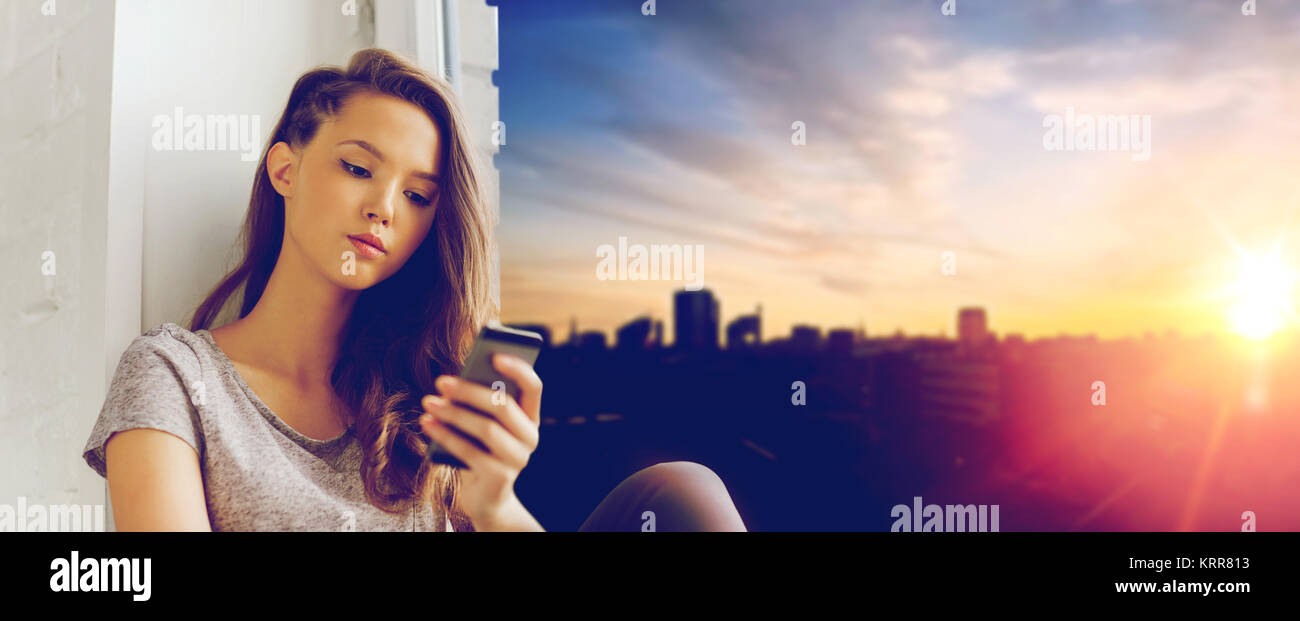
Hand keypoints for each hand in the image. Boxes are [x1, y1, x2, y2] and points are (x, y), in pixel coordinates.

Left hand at [419, 353, 543, 530]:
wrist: (485, 498)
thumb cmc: (480, 449)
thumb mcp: (483, 422)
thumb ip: (479, 401)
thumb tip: (456, 378)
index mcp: (530, 417)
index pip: (533, 386)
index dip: (517, 369)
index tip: (493, 355)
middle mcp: (530, 437)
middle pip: (504, 406)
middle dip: (470, 391)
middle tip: (441, 381)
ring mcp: (517, 459)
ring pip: (486, 428)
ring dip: (454, 413)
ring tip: (428, 402)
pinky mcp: (499, 478)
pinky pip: (470, 451)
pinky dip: (445, 435)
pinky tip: (427, 422)